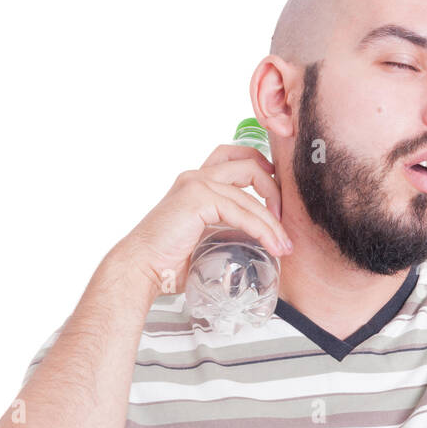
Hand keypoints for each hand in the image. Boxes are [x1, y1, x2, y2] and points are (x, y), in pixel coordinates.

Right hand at [117, 143, 289, 293]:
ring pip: (250, 193)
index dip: (262, 170)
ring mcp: (196, 185)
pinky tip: (271, 245)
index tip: (276, 202)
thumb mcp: (204, 236)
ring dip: (273, 221)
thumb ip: (226, 228)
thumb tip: (256, 242)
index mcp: (196, 183)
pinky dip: (261, 229)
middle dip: (274, 191)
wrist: (142, 269)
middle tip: (283, 222)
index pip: (236, 158)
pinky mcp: (197, 199)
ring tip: (284, 245)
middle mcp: (196, 177)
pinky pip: (241, 211)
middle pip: (249, 164)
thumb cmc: (168, 260)